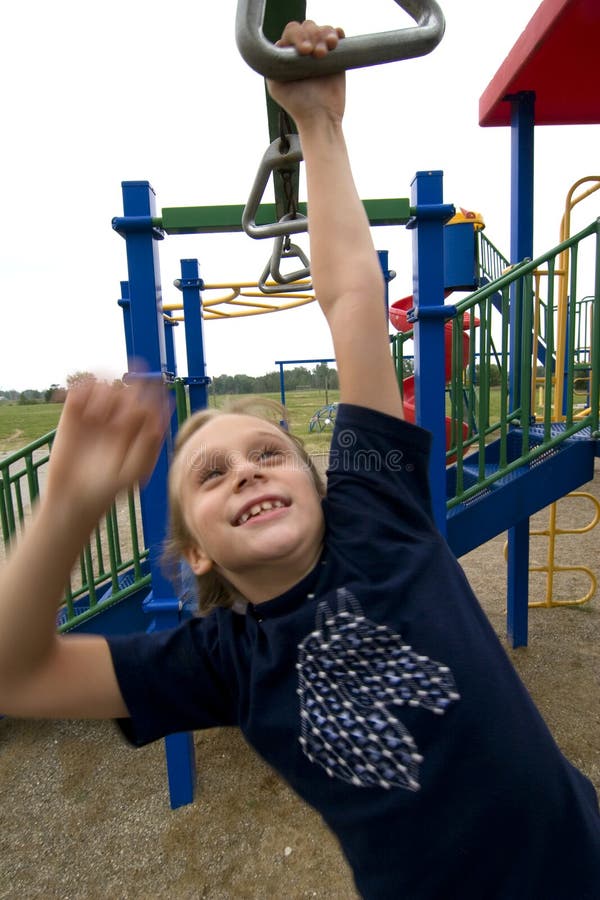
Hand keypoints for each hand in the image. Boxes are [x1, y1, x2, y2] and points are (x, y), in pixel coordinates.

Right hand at [46, 377, 168, 521]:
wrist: (71, 498)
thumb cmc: (107, 490)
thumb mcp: (133, 472)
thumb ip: (147, 446)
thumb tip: (158, 420)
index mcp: (141, 427)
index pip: (152, 400)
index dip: (149, 397)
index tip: (139, 411)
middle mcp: (121, 417)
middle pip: (129, 389)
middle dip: (124, 398)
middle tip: (114, 422)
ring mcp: (99, 412)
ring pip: (106, 384)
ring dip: (102, 394)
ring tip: (94, 417)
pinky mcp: (75, 411)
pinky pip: (81, 387)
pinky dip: (80, 389)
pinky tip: (78, 410)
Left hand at [267, 21, 345, 125]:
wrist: (320, 117)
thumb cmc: (297, 105)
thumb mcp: (276, 87)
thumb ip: (271, 66)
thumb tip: (278, 45)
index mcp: (289, 54)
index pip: (292, 32)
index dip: (298, 36)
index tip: (304, 51)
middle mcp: (304, 51)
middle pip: (307, 27)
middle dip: (312, 36)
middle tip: (316, 55)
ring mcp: (320, 52)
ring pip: (322, 29)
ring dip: (325, 35)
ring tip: (325, 54)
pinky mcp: (336, 56)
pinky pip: (336, 34)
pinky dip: (336, 33)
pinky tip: (336, 41)